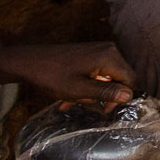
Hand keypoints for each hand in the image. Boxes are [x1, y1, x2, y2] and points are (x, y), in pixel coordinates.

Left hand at [3, 42, 133, 105]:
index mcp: (109, 57)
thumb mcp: (80, 90)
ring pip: (108, 77)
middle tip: (86, 105)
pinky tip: (71, 95)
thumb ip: (106, 92)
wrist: (29, 61)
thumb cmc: (52, 76)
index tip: (104, 110)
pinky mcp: (91, 53)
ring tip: (74, 100)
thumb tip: (129, 96)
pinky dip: (88, 85)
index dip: (121, 98)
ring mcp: (99, 50)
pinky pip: (98, 72)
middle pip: (120, 78)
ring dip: (94, 92)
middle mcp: (109, 50)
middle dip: (105, 95)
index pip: (130, 80)